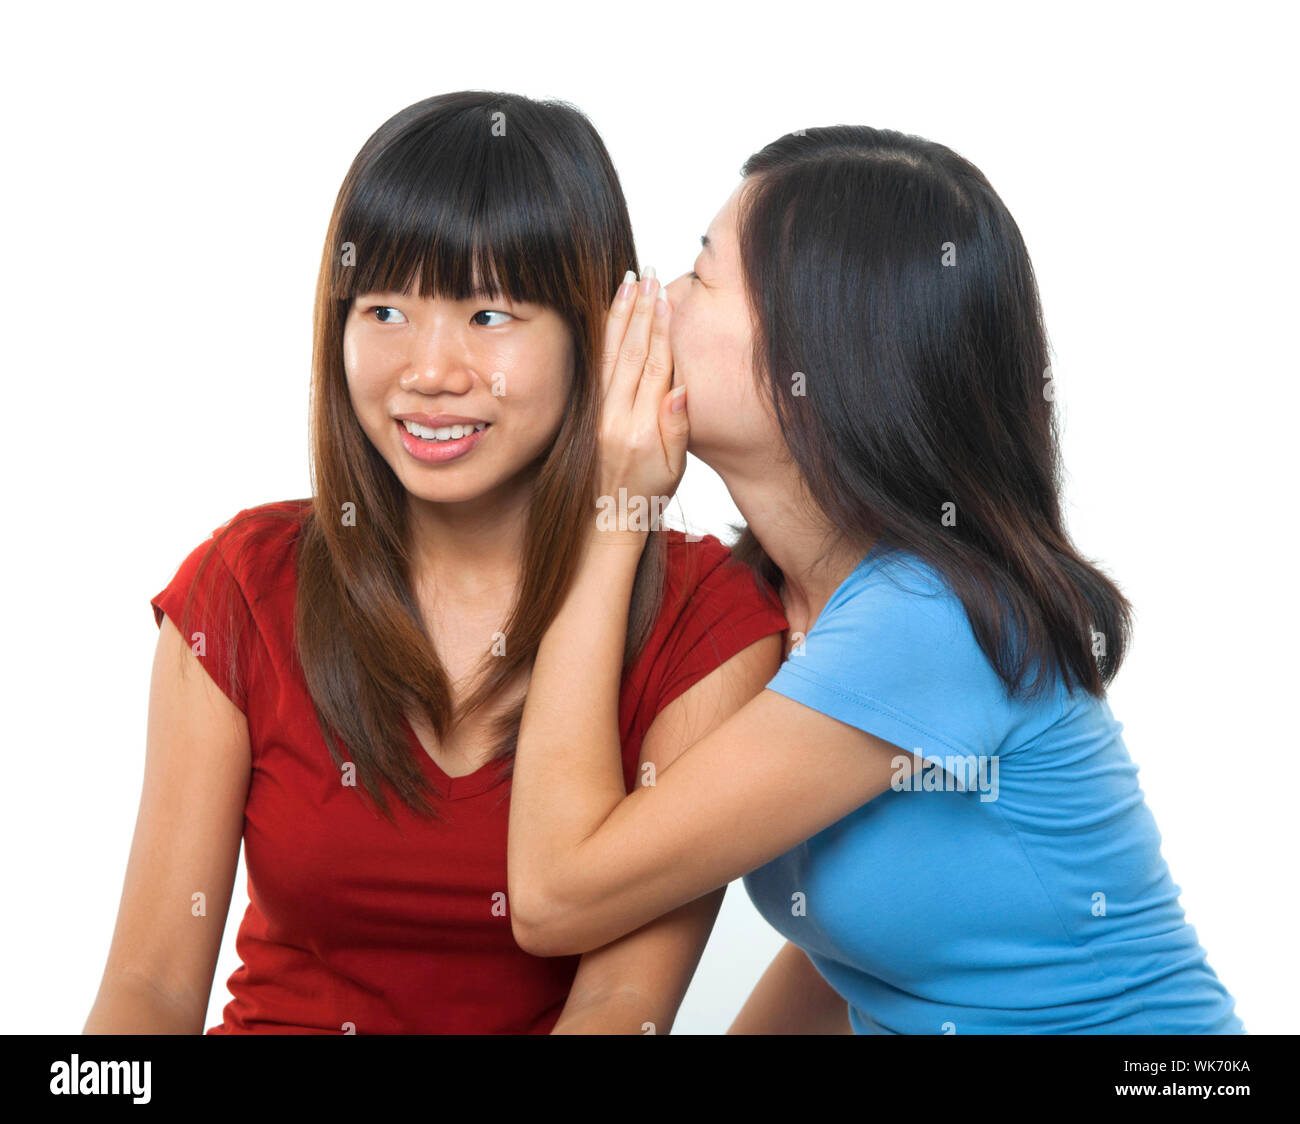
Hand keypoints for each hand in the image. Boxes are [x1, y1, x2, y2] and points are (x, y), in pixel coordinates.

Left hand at [594, 268, 688, 542]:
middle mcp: (616, 418)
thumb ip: (677, 427)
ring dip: (619, 315)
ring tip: (627, 283)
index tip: (665, 297)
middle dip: (640, 311)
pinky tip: (608, 313)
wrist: (607, 517)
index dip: (661, 330)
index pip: (654, 367)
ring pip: (609, 354)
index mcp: (642, 429)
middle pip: (630, 353)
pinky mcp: (587, 413)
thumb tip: (681, 387)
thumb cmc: (649, 493)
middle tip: (647, 275)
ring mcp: (598, 415)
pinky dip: (602, 336)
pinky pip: (595, 367)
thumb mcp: (674, 468)